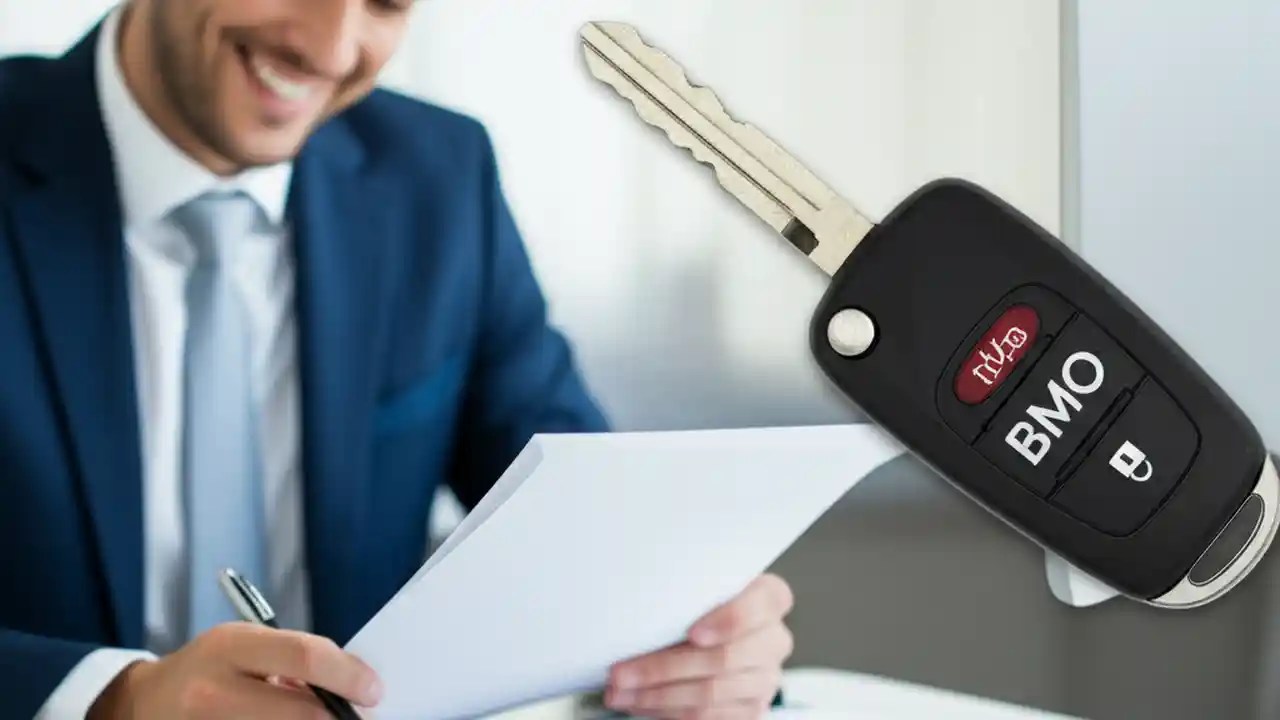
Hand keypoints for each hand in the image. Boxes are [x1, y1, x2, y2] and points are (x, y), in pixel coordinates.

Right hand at [88, 622, 382, 719]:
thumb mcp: (244, 648)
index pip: (305, 655)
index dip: (348, 675)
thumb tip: (354, 685)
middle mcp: (213, 690)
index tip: (373, 689)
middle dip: (337, 716)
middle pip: (301, 712)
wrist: (146, 704)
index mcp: (230, 646)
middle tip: (354, 716)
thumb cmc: (212, 671)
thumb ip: (294, 660)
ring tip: (318, 717)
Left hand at [604, 574, 794, 718]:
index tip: (693, 633)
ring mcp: (766, 678)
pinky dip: (667, 710)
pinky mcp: (751, 709)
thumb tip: (634, 598)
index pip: (763, 604)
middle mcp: (774, 639)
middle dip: (663, 668)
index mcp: (768, 598)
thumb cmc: (699, 603)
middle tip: (621, 672)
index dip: (729, 620)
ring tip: (619, 691)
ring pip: (710, 694)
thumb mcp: (698, 585)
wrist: (715, 632)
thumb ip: (685, 591)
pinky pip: (709, 716)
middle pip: (723, 658)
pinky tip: (640, 702)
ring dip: (656, 695)